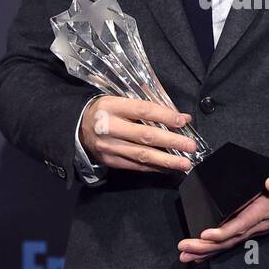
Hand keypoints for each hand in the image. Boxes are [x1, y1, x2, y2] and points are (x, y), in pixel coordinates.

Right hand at [79, 95, 196, 173]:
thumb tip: (179, 117)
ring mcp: (108, 147)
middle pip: (145, 136)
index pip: (143, 111)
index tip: (183, 121)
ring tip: (185, 163)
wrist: (77, 127)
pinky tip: (168, 168)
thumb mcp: (119, 100)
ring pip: (142, 155)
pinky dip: (154, 167)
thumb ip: (146, 106)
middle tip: (191, 146)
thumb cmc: (106, 110)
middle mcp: (109, 127)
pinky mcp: (109, 161)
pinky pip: (135, 166)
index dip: (165, 116)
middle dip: (171, 142)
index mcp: (112, 106)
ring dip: (166, 160)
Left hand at [178, 160, 268, 262]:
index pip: (242, 223)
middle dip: (206, 246)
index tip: (206, 235)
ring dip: (207, 251)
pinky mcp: (255, 227)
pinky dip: (216, 248)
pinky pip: (234, 240)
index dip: (224, 231)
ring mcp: (257, 227)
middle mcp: (260, 222)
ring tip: (185, 256)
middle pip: (230, 238)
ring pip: (230, 242)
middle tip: (184, 250)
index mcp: (266, 209)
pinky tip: (201, 254)